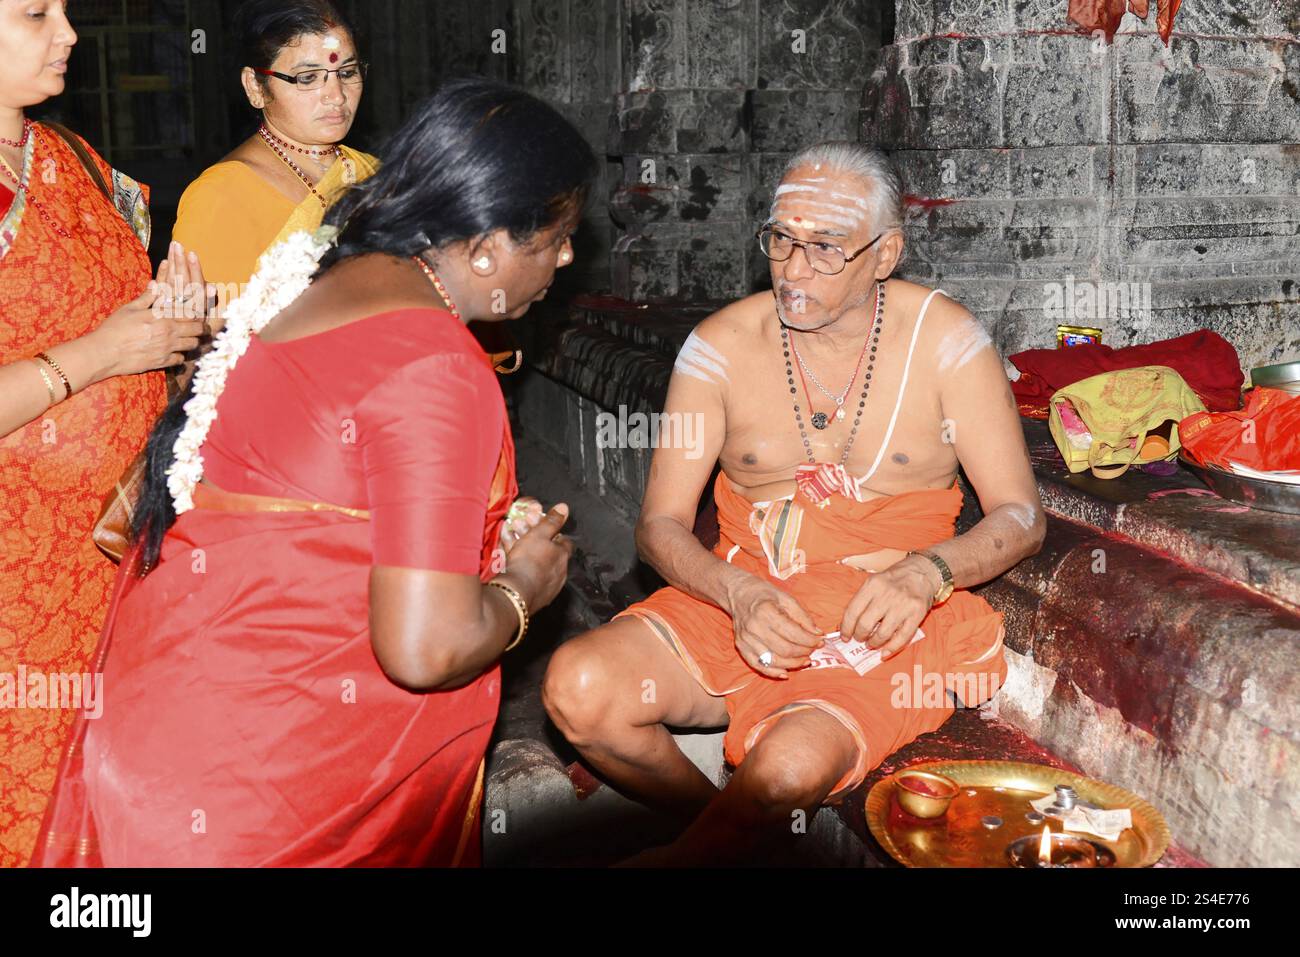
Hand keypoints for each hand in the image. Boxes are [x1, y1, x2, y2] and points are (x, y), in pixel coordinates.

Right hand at [90, 242, 208, 378]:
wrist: (104, 352)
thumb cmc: (114, 328)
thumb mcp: (130, 309)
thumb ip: (147, 297)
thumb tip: (156, 283)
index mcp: (162, 317)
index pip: (190, 314)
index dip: (196, 313)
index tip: (197, 313)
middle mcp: (169, 333)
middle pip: (197, 330)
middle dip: (199, 328)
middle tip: (197, 327)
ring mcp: (167, 349)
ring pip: (192, 345)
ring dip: (191, 341)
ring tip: (187, 339)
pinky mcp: (162, 363)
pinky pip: (180, 359)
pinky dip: (180, 356)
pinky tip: (174, 352)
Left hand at [152, 240, 214, 326]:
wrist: (177, 349)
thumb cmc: (193, 332)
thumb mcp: (207, 320)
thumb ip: (208, 301)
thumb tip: (212, 286)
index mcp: (197, 309)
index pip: (196, 285)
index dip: (194, 269)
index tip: (192, 253)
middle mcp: (185, 308)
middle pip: (182, 281)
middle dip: (181, 262)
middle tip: (178, 244)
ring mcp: (171, 308)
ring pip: (171, 282)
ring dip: (172, 264)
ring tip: (173, 247)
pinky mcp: (160, 310)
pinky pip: (160, 290)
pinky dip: (161, 275)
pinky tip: (164, 262)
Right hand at [497, 503, 573, 611]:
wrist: (515, 593)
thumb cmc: (528, 562)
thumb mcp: (539, 534)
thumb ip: (552, 521)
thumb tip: (564, 508)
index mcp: (563, 556)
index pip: (563, 540)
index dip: (551, 531)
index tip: (540, 527)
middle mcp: (559, 573)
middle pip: (547, 551)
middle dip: (533, 538)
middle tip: (519, 529)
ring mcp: (546, 586)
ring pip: (534, 562)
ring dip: (522, 549)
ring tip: (508, 538)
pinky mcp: (532, 596)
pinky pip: (526, 575)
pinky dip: (516, 564)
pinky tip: (504, 556)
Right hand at [725, 574, 821, 678]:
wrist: (738, 594)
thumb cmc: (764, 594)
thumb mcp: (787, 598)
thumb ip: (803, 617)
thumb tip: (817, 634)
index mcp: (766, 611)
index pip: (794, 634)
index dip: (811, 641)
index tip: (820, 641)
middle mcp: (754, 627)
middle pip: (786, 650)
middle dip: (804, 652)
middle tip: (813, 650)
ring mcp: (746, 639)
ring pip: (774, 661)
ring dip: (793, 664)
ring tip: (805, 660)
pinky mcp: (741, 647)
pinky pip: (759, 666)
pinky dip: (774, 672)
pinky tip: (786, 672)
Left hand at [839, 555, 939, 660]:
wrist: (922, 571)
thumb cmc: (895, 579)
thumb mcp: (875, 581)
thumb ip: (863, 600)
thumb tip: (849, 625)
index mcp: (872, 585)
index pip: (852, 611)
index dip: (846, 628)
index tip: (844, 636)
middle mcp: (886, 595)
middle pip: (865, 624)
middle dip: (859, 636)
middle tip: (860, 639)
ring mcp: (903, 605)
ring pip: (883, 633)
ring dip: (874, 643)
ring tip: (872, 644)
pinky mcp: (917, 614)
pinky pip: (902, 637)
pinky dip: (891, 648)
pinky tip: (885, 652)